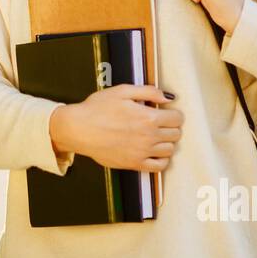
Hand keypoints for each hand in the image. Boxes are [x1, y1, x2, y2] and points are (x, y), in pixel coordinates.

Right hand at [51, 85, 182, 172]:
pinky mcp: (134, 164)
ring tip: (155, 135)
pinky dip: (161, 159)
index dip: (173, 113)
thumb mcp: (122, 91)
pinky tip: (153, 151)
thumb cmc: (96, 108)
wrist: (79, 129)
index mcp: (148, 117)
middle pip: (176, 134)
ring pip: (170, 149)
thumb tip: (168, 97)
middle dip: (171, 126)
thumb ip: (148, 92)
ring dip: (166, 141)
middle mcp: (148, 136)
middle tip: (159, 122)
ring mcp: (142, 152)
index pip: (177, 118)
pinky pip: (159, 166)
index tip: (166, 112)